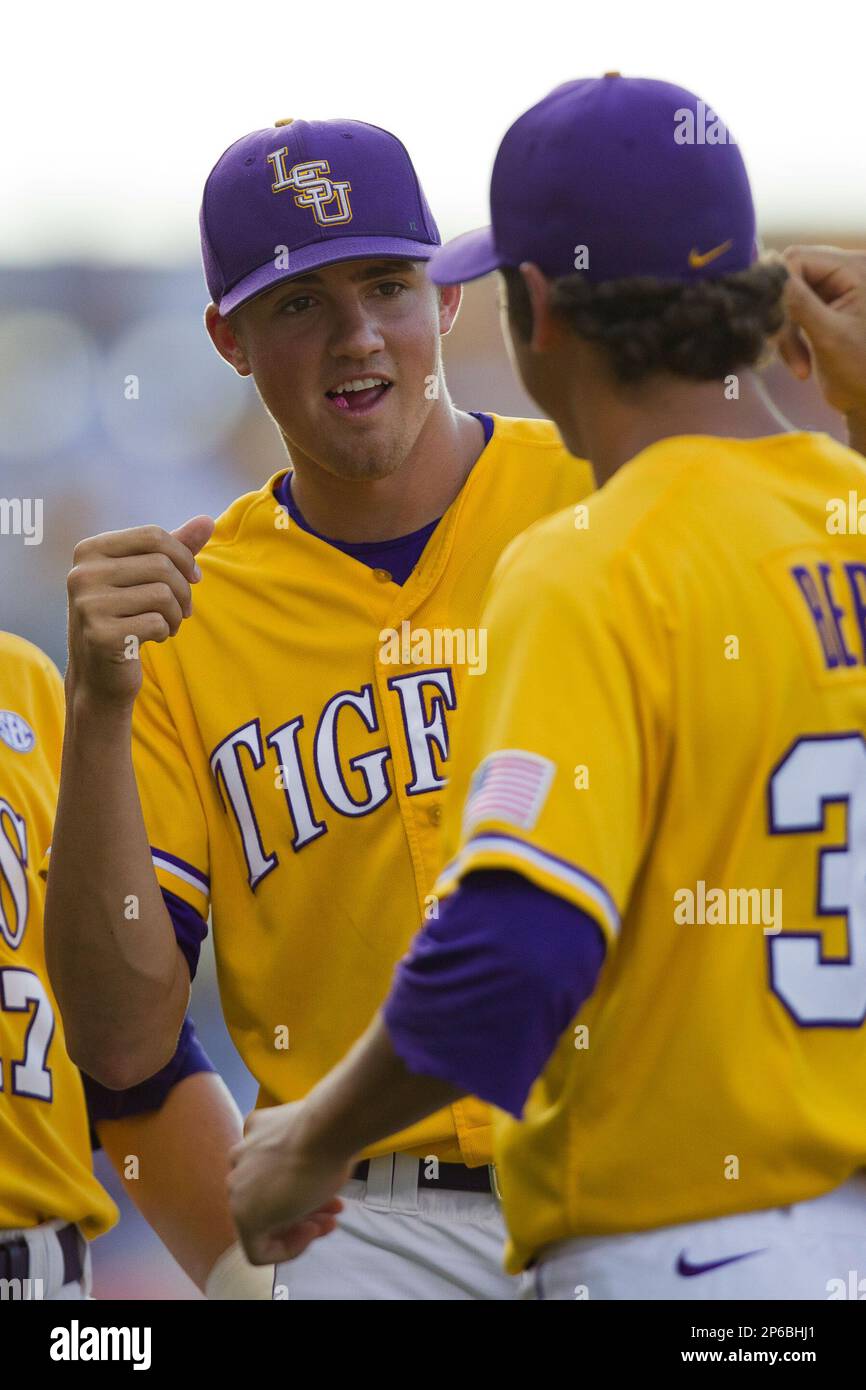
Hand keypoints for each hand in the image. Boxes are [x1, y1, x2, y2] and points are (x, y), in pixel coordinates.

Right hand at [65, 515, 213, 707]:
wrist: (100, 673)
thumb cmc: (126, 617)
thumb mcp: (146, 578)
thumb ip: (174, 548)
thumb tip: (207, 520)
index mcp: (89, 551)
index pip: (153, 535)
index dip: (184, 556)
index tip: (193, 578)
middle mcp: (82, 574)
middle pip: (161, 565)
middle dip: (184, 590)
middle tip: (183, 610)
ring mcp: (87, 605)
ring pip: (162, 594)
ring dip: (176, 614)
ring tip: (168, 624)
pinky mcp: (99, 635)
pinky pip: (156, 623)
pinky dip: (164, 632)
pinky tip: (153, 638)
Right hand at [228, 1102, 351, 1265]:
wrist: (328, 1125)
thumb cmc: (321, 1174)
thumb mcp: (309, 1213)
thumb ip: (291, 1220)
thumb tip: (293, 1212)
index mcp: (243, 1216)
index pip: (260, 1250)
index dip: (291, 1247)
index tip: (314, 1229)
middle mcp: (233, 1184)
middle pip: (264, 1211)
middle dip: (298, 1217)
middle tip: (327, 1214)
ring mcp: (241, 1151)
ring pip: (264, 1180)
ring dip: (295, 1190)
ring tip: (332, 1193)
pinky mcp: (253, 1125)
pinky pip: (265, 1148)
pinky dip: (284, 1154)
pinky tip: (308, 1152)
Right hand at [778, 246, 865, 426]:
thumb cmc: (861, 372)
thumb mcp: (830, 337)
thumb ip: (801, 304)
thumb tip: (770, 277)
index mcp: (856, 269)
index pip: (799, 259)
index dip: (779, 287)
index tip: (775, 323)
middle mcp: (844, 272)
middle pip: (789, 276)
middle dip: (783, 314)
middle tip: (784, 347)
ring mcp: (832, 290)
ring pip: (785, 298)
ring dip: (785, 333)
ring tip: (799, 365)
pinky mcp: (821, 308)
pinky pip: (789, 313)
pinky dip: (788, 339)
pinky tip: (800, 364)